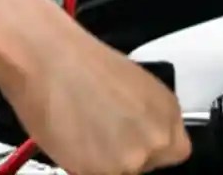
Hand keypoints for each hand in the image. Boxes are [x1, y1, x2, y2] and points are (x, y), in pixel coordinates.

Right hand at [1, 19, 192, 173]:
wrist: (47, 59)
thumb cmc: (80, 62)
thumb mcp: (133, 86)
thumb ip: (146, 117)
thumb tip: (142, 134)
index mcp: (169, 112)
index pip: (175, 151)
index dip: (152, 148)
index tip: (135, 141)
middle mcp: (156, 138)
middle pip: (147, 164)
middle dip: (126, 153)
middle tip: (102, 132)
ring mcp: (129, 160)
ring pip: (120, 172)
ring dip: (104, 161)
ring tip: (83, 130)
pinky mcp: (98, 173)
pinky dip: (81, 164)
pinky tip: (71, 136)